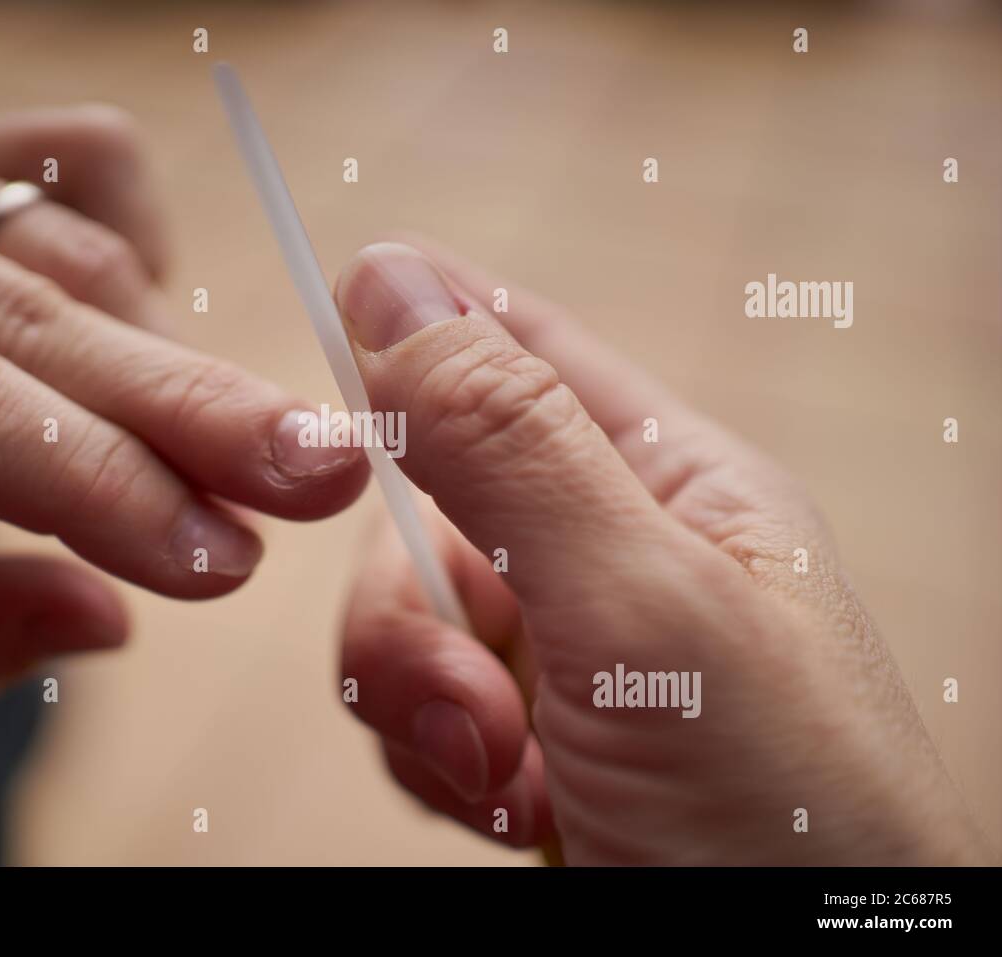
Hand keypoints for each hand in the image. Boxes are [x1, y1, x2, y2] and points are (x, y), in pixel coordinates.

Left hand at [0, 107, 366, 711]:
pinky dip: (143, 256)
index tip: (226, 559)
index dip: (91, 481)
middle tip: (331, 476)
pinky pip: (92, 168)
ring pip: (80, 258)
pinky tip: (130, 339)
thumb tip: (106, 623)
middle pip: (36, 315)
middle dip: (198, 407)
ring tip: (224, 469)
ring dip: (172, 371)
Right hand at [335, 240, 985, 864]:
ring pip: (410, 622)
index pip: (529, 356)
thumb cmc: (783, 815)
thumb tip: (396, 281)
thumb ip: (512, 446)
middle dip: (414, 609)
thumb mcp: (645, 606)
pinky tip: (515, 813)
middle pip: (431, 512)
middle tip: (468, 701)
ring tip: (511, 781)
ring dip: (427, 704)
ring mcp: (570, 664)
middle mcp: (616, 565)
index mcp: (675, 490)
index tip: (337, 286)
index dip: (433, 320)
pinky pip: (419, 716)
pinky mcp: (531, 752)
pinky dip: (438, 766)